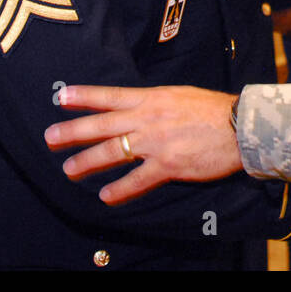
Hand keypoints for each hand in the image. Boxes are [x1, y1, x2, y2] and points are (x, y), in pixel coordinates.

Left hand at [44, 85, 240, 204]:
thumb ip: (155, 102)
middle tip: (49, 138)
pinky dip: (119, 189)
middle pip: (102, 125)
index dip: (84, 97)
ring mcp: (156, 142)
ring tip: (69, 169)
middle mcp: (148, 118)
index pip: (111, 96)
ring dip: (87, 162)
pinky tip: (105, 196)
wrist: (240, 126)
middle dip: (73, 132)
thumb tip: (137, 107)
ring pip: (112, 152)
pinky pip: (137, 180)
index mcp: (152, 98)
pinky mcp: (168, 165)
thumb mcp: (180, 95)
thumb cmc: (213, 109)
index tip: (61, 97)